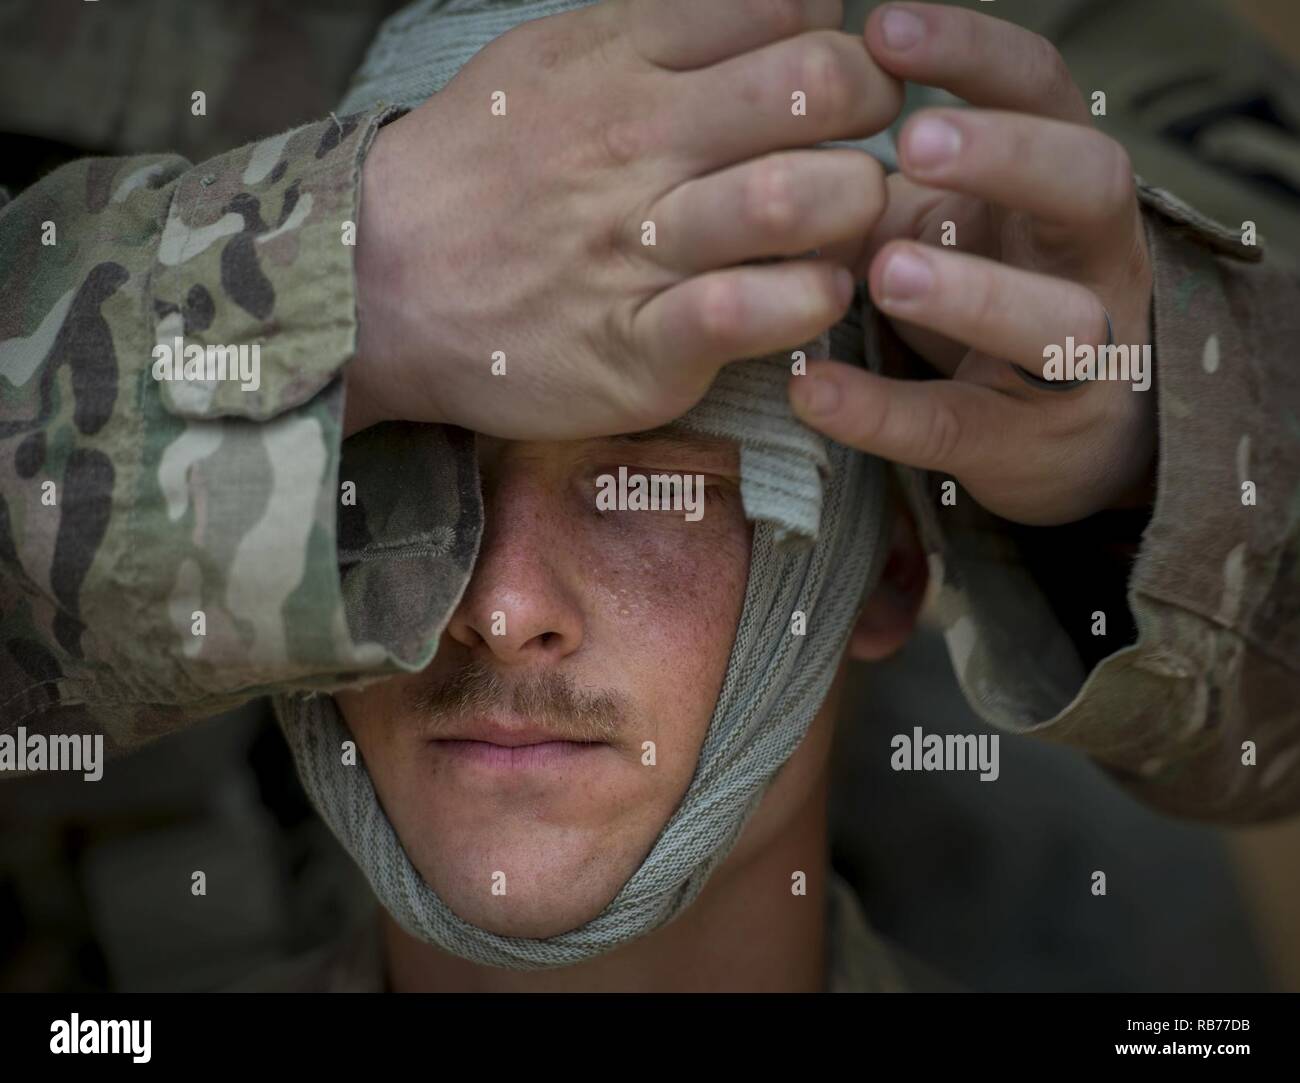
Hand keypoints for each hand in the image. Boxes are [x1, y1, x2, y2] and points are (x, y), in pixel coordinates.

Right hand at [346, 0, 902, 438]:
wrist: (377, 283)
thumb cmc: (480, 169)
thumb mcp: (553, 58)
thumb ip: (660, 29)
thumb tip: (771, 3)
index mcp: (623, 59)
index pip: (790, 7)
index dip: (846, 37)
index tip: (838, 82)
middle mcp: (639, 142)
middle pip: (820, 87)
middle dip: (873, 114)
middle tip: (857, 150)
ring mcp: (638, 248)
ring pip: (800, 196)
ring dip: (854, 210)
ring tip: (840, 231)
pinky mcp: (638, 347)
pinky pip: (753, 311)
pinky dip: (808, 301)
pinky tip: (808, 296)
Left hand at [790, 2, 1155, 524]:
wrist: (1061, 430)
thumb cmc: (985, 289)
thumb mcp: (948, 219)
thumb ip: (889, 176)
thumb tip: (784, 102)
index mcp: (1063, 181)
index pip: (1044, 92)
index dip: (975, 55)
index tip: (884, 27)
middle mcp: (1092, 258)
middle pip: (1089, 186)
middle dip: (1009, 156)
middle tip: (913, 142)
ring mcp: (1077, 360)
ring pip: (1056, 322)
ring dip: (973, 293)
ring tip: (887, 273)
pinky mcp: (1024, 444)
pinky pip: (959, 426)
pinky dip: (882, 412)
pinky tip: (810, 391)